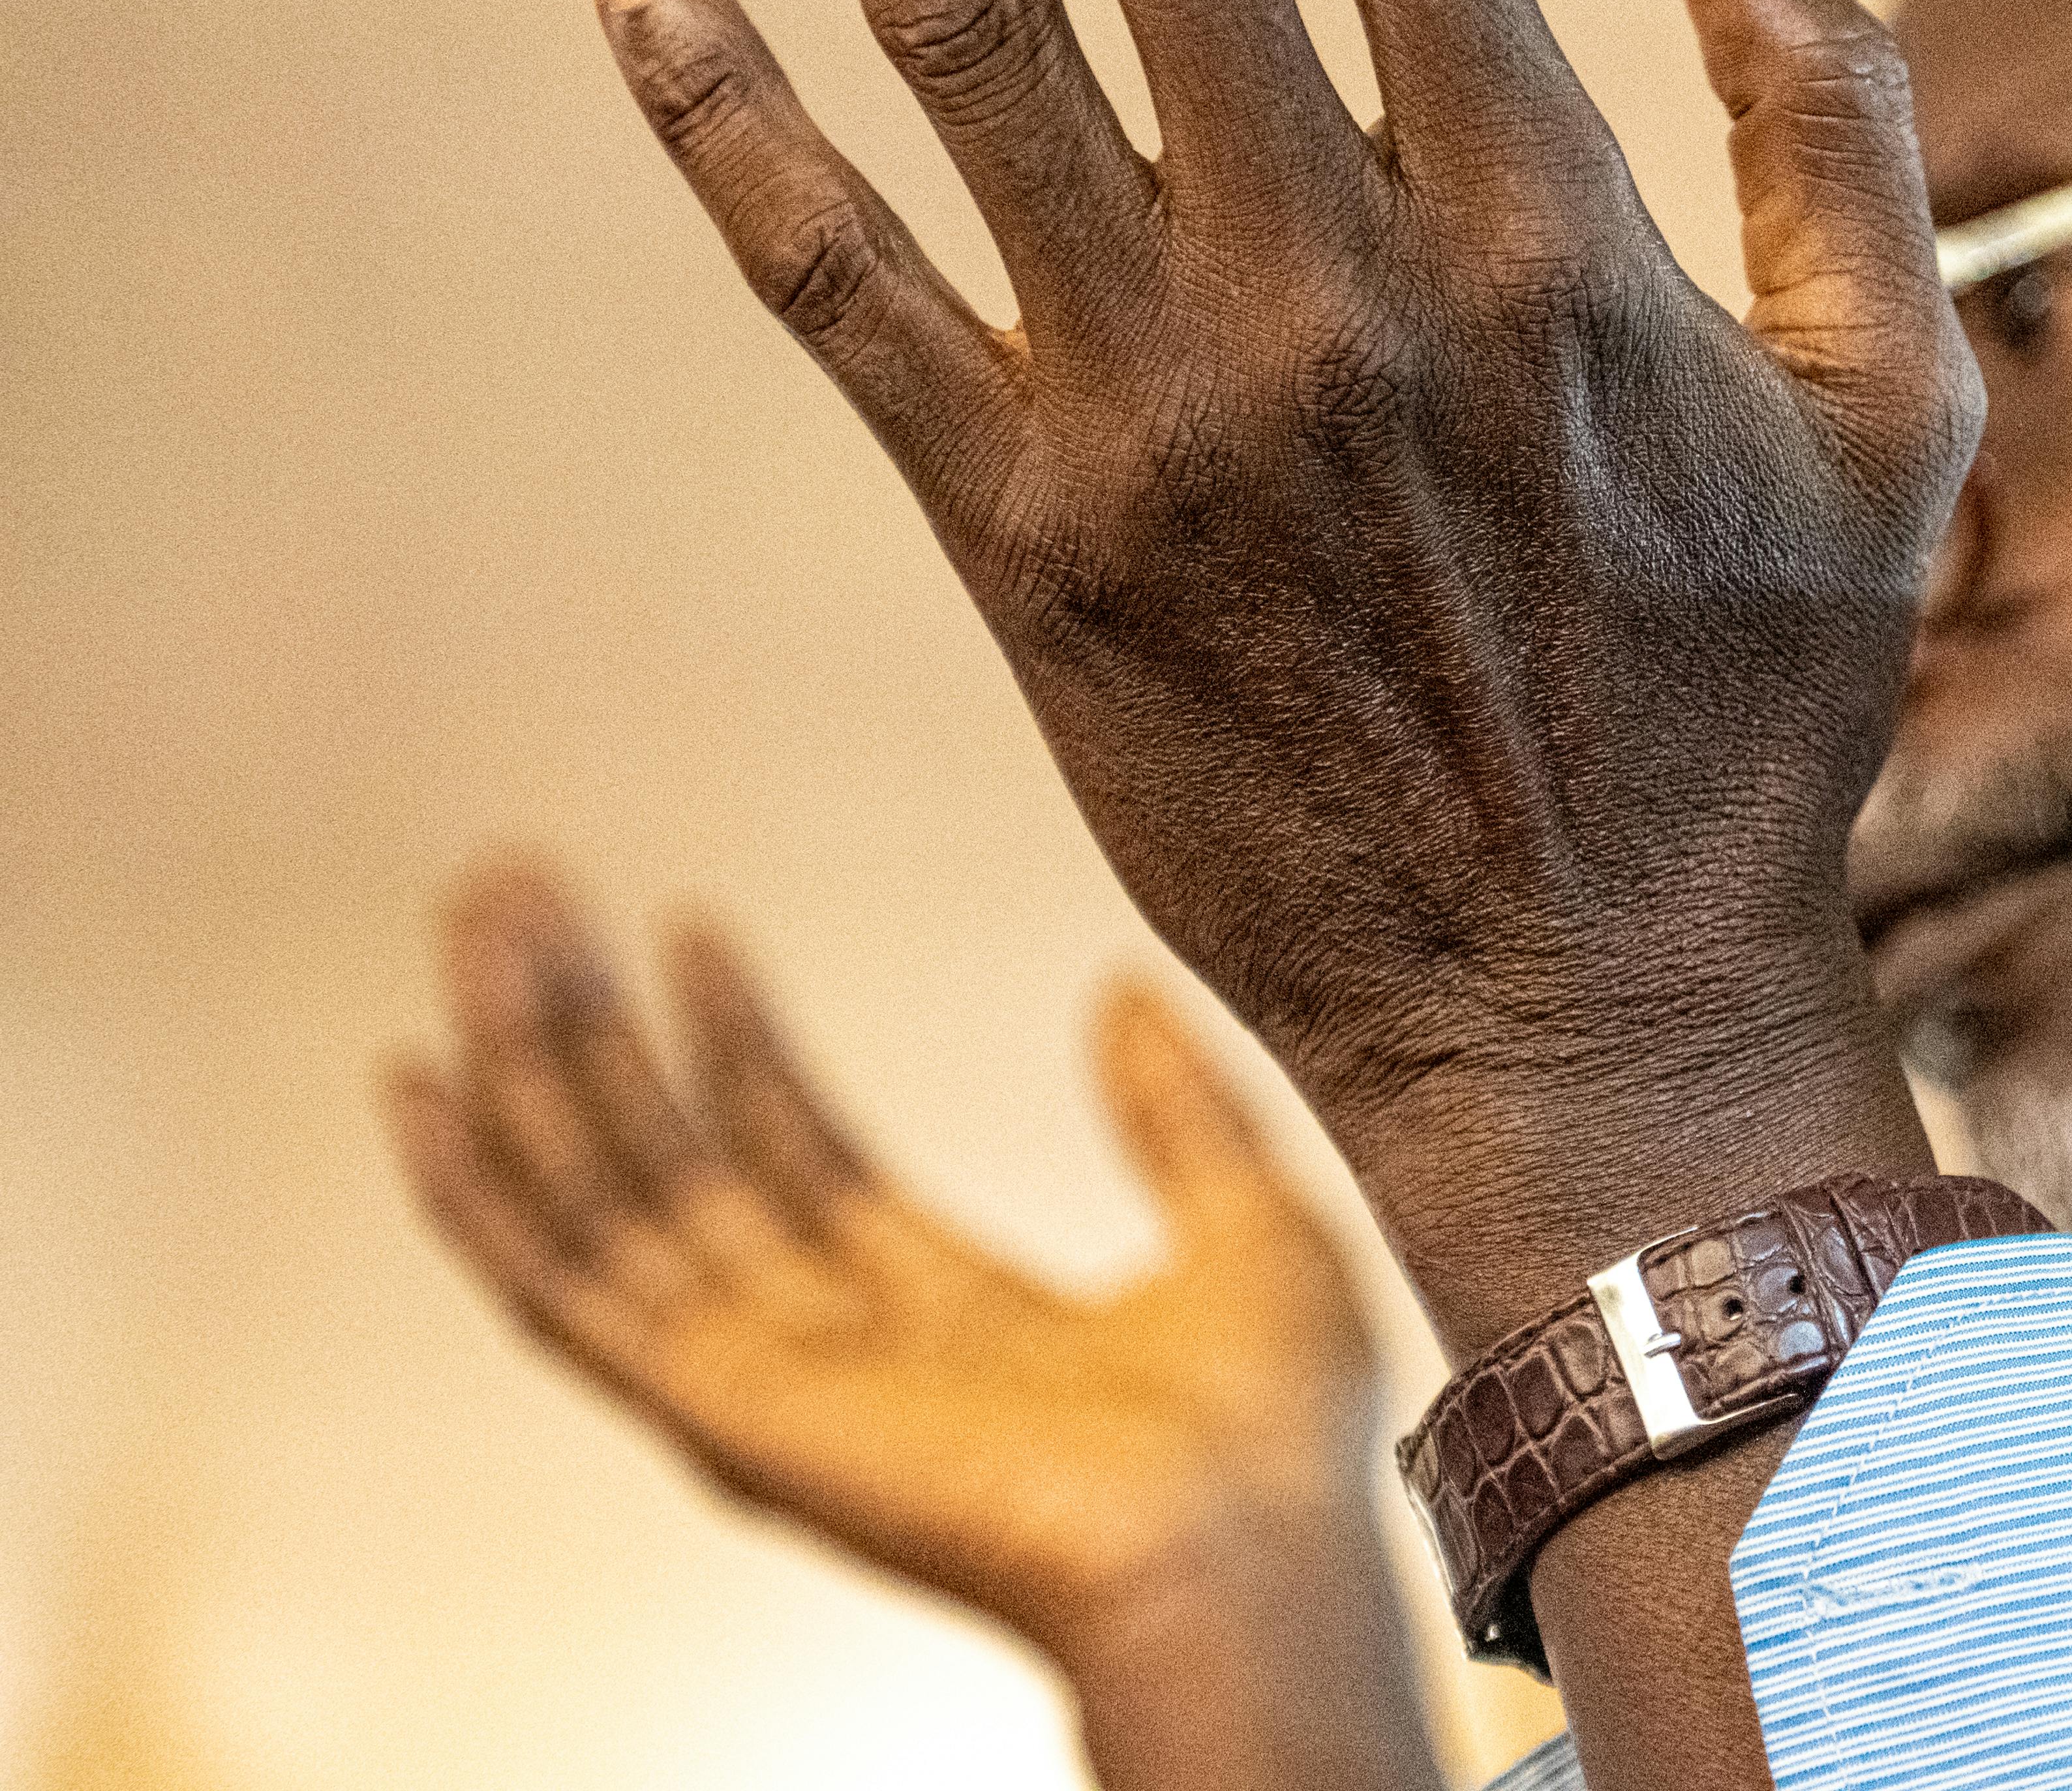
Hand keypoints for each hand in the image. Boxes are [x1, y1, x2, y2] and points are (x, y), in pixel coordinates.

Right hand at [382, 860, 1398, 1721]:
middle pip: (666, 1168)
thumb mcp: (1247, 1219)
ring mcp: (767, 1389)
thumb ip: (1174, 1110)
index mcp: (945, 1320)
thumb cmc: (1273, 1439)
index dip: (732, 1041)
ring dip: (524, 1068)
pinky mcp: (727, 1414)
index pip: (790, 1156)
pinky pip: (569, 1295)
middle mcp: (834, 1356)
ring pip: (597, 1205)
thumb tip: (1123, 990)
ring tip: (476, 933)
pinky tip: (426, 1094)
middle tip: (520, 895)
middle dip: (588, 1031)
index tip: (689, 927)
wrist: (1252, 1547)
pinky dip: (484, 1194)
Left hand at [587, 0, 1966, 1351]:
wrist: (1579, 1019)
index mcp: (1547, 227)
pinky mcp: (1020, 542)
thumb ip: (1832, 101)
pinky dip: (720, 115)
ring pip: (956, 30)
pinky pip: (833, 288)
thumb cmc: (1756, 704)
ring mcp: (1156, 414)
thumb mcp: (1895, 400)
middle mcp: (1332, 285)